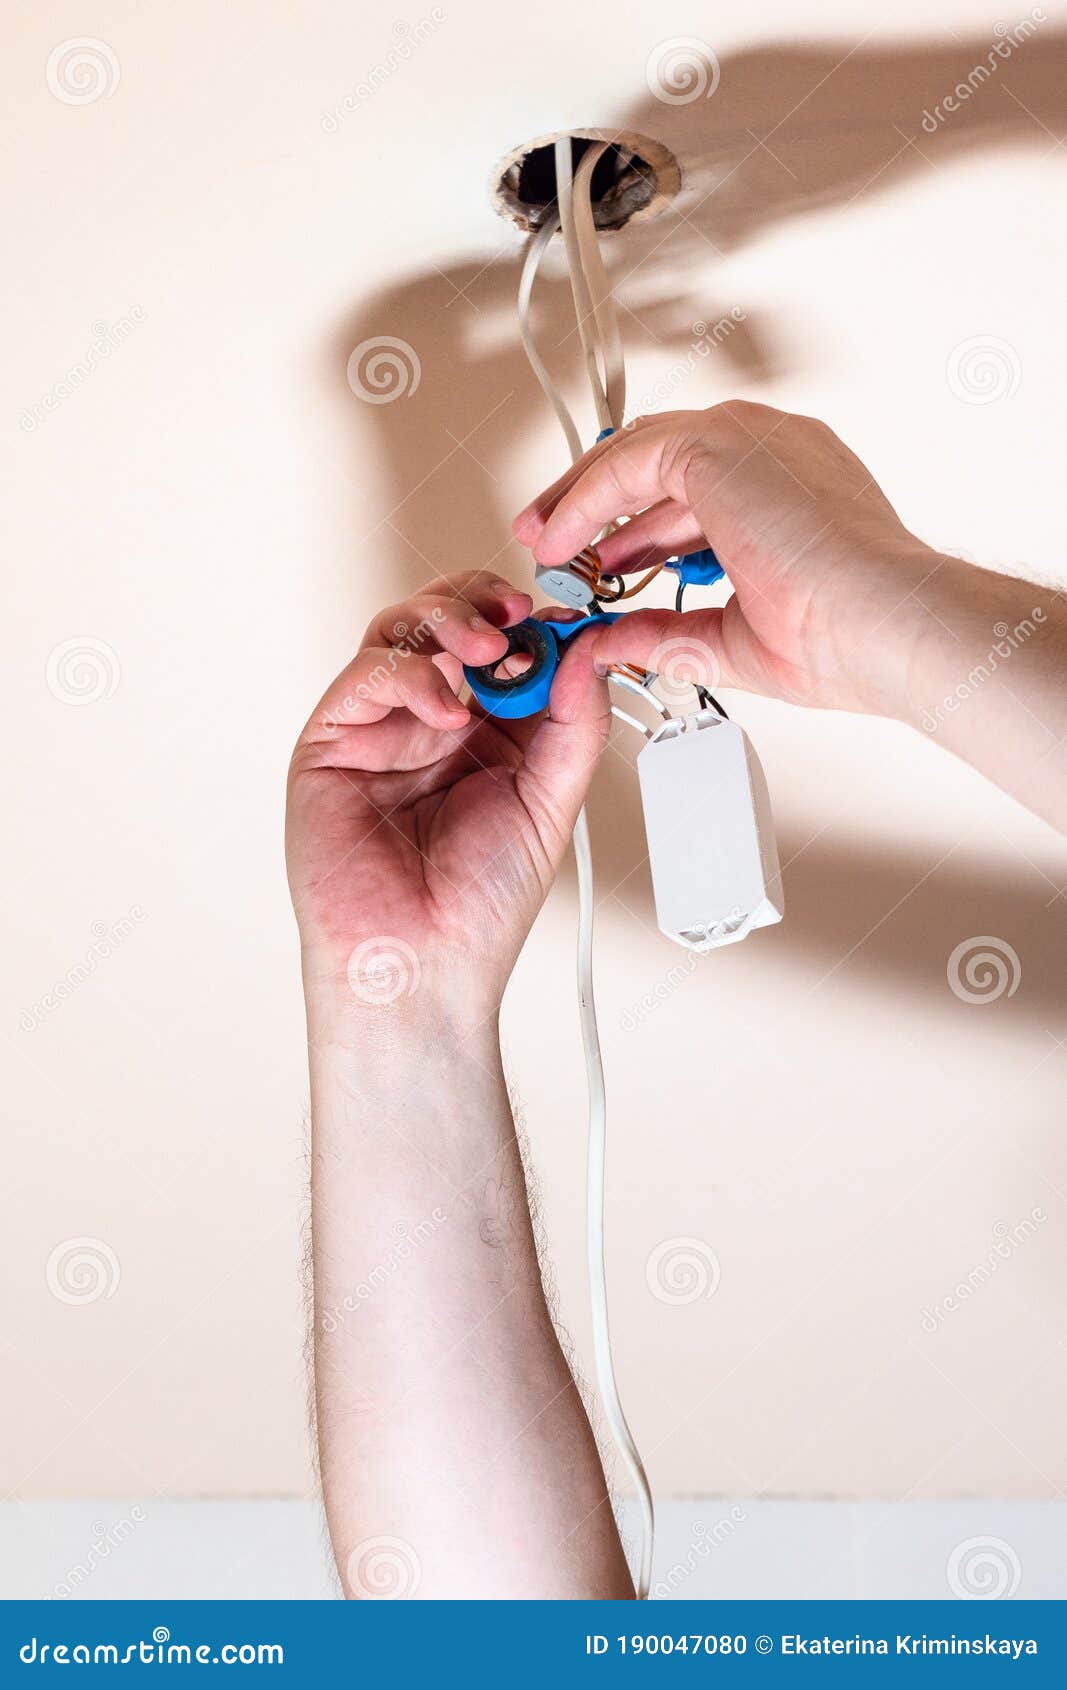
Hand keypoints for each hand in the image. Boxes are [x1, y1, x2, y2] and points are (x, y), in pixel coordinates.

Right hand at [286, 571, 608, 1016]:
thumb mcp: (551, 802)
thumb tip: (588, 648)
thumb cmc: (479, 905)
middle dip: (483, 602)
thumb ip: (574, 723)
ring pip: (400, 631)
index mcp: (485, 735)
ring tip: (484, 647)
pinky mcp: (331, 743)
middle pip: (447, 621)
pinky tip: (444, 711)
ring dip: (447, 620)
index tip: (569, 618)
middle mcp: (429, 722)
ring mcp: (379, 729)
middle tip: (517, 614)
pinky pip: (365, 675)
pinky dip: (408, 674)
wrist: (425, 965)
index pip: (505, 646)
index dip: (533, 622)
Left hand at [513, 402, 951, 719]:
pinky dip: (587, 501)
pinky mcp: (719, 446)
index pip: (691, 486)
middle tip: (551, 543)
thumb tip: (609, 643)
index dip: (635, 525)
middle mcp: (769, 449)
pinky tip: (560, 540)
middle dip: (596, 503)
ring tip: (542, 541)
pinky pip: (627, 462)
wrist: (889, 629)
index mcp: (787, 484)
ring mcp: (746, 438)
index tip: (599, 561)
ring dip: (581, 498)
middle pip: (655, 456)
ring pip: (635, 451)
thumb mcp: (730, 640)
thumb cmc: (848, 640)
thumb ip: (667, 634)